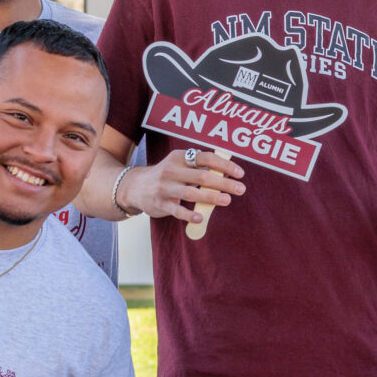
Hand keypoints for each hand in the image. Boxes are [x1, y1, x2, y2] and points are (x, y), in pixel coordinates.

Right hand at [122, 148, 244, 225]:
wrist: (135, 187)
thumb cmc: (167, 175)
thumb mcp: (179, 164)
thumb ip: (199, 165)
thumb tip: (227, 170)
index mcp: (179, 158)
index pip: (206, 158)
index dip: (224, 165)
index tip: (240, 173)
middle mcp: (171, 171)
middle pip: (202, 176)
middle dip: (224, 183)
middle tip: (241, 189)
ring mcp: (164, 188)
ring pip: (191, 193)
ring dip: (211, 197)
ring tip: (227, 200)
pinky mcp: (160, 204)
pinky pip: (177, 211)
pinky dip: (189, 215)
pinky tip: (201, 218)